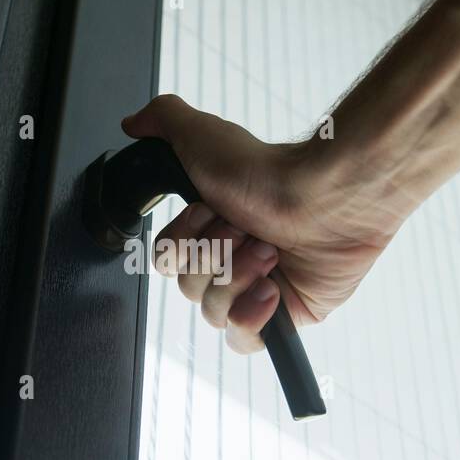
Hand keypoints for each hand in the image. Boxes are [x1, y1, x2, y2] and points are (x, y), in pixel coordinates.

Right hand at [121, 94, 419, 353]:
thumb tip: (134, 124)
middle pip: (188, 287)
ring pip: (213, 312)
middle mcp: (230, 260)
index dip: (185, 240)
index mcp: (209, 230)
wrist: (325, 196)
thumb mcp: (200, 134)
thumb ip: (162, 120)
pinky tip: (271, 290)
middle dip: (216, 256)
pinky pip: (244, 338)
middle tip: (249, 230)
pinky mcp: (284, 316)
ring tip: (271, 251)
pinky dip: (251, 317)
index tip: (211, 211)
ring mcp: (256, 289)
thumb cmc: (269, 169)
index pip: (167, 260)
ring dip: (238, 277)